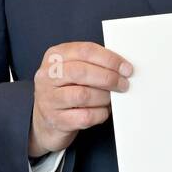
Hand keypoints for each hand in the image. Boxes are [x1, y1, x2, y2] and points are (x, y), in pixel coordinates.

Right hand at [29, 42, 131, 157]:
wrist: (45, 119)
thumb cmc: (65, 89)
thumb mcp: (72, 68)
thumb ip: (92, 63)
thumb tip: (122, 67)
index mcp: (55, 56)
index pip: (85, 51)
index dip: (109, 59)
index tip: (125, 67)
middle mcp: (47, 76)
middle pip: (82, 72)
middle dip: (109, 78)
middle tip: (123, 84)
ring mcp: (49, 99)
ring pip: (83, 95)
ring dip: (104, 97)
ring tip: (110, 98)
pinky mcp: (56, 120)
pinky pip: (85, 116)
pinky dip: (100, 113)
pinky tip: (102, 111)